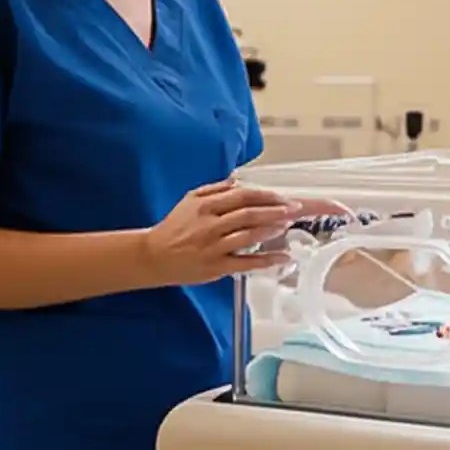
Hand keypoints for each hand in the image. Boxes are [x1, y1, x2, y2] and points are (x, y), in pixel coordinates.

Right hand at [143, 178, 327, 284]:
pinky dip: (266, 260)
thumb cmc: (175, 227)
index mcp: (206, 205)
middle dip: (276, 210)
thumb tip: (240, 181)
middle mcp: (210, 224)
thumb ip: (216, 189)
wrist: (153, 256)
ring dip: (271, 229)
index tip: (285, 197)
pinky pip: (245, 263)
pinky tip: (282, 257)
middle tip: (296, 209)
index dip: (267, 196)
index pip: (243, 196)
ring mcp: (213, 247)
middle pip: (249, 214)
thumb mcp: (191, 199)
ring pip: (248, 236)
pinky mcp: (215, 267)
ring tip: (288, 226)